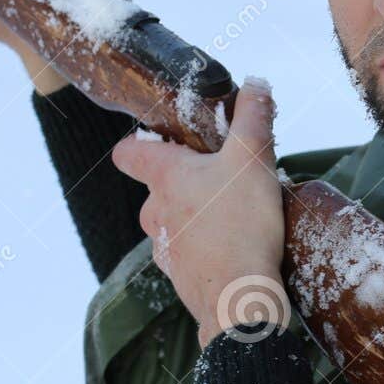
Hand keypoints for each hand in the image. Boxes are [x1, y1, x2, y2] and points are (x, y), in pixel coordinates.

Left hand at [111, 78, 287, 349]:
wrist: (239, 299)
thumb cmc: (242, 224)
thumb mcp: (254, 159)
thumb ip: (254, 116)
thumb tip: (255, 83)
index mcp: (163, 177)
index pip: (128, 152)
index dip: (141, 141)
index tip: (168, 139)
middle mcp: (154, 212)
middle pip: (160, 187)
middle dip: (189, 181)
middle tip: (227, 179)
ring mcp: (165, 247)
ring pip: (175, 221)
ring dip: (199, 216)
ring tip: (237, 217)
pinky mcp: (181, 276)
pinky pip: (190, 252)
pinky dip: (208, 248)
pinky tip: (236, 248)